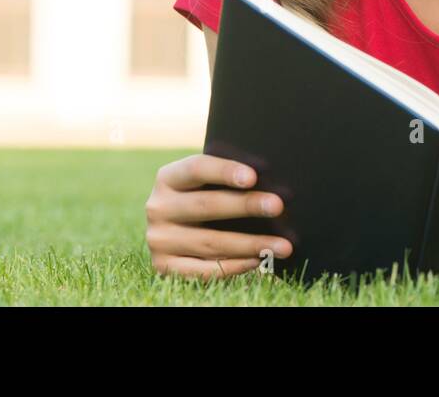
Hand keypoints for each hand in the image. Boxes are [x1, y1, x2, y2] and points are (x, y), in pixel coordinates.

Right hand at [145, 153, 293, 279]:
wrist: (177, 230)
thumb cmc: (205, 197)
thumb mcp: (206, 184)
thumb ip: (227, 180)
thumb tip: (271, 182)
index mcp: (167, 178)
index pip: (196, 169)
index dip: (224, 171)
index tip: (253, 176)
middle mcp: (157, 207)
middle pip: (206, 205)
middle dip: (245, 206)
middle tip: (277, 206)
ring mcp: (159, 239)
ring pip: (210, 242)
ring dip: (250, 244)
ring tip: (282, 245)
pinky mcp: (164, 266)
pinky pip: (204, 270)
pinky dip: (234, 266)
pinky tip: (258, 261)